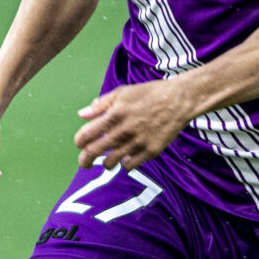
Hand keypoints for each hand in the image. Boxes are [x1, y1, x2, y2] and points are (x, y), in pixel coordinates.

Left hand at [74, 79, 195, 170]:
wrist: (178, 100)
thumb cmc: (149, 94)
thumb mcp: (122, 92)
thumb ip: (101, 105)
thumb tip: (82, 115)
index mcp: (115, 114)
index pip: (87, 134)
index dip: (79, 142)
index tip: (80, 144)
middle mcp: (124, 130)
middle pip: (95, 152)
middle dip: (85, 160)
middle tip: (85, 163)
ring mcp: (138, 142)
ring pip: (111, 163)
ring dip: (106, 163)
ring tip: (108, 161)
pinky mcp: (151, 151)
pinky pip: (130, 166)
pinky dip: (125, 164)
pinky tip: (126, 158)